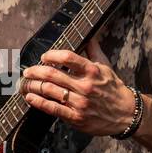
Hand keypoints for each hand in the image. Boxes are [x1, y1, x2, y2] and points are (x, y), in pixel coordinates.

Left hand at [19, 34, 136, 135]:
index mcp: (92, 70)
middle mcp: (85, 86)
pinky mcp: (76, 117)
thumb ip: (94, 50)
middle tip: (27, 70)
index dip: (52, 55)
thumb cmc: (114, 88)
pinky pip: (52, 108)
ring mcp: (80, 102)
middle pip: (53, 74)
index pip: (68, 57)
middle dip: (36, 71)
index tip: (44, 56)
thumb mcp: (106, 66)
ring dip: (33, 85)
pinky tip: (30, 97)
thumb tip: (89, 35)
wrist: (126, 114)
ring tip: (25, 83)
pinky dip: (38, 102)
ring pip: (49, 91)